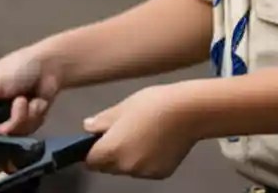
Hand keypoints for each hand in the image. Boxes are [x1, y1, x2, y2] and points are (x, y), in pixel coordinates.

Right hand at [0, 44, 62, 134]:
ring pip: (14, 135)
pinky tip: (38, 102)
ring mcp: (11, 119)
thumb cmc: (17, 68)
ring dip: (25, 116)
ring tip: (29, 100)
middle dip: (11, 123)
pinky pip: (29, 131)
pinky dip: (35, 115)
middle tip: (20, 104)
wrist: (50, 67)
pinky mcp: (28, 123)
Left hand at [82, 84, 198, 178]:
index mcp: (112, 149)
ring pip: (128, 169)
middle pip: (108, 167)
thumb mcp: (123, 106)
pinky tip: (157, 142)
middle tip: (124, 133)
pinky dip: (147, 160)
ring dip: (129, 158)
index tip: (98, 141)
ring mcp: (144, 172)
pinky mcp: (161, 174)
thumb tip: (88, 127)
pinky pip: (146, 170)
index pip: (90, 161)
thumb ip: (103, 121)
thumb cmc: (155, 104)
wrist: (189, 111)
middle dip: (111, 154)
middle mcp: (126, 166)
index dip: (92, 151)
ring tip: (143, 135)